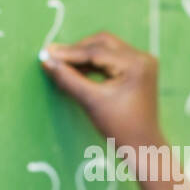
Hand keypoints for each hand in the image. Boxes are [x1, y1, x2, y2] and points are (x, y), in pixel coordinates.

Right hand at [39, 31, 160, 147]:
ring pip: (106, 48)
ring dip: (84, 55)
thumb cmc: (119, 127)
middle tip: (53, 56)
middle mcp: (142, 57)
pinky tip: (77, 69)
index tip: (46, 53)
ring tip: (62, 64)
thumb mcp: (91, 101)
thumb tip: (46, 61)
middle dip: (76, 50)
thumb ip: (68, 79)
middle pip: (102, 43)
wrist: (143, 146)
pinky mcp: (138, 69)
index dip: (69, 52)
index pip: (96, 51)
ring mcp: (142, 62)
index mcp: (135, 64)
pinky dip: (94, 63)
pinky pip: (111, 58)